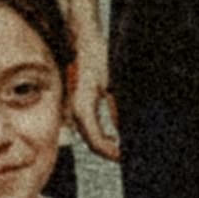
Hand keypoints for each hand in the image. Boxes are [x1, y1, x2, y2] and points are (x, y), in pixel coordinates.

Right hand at [70, 21, 121, 162]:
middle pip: (91, 142)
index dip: (111, 152)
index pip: (96, 141)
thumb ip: (118, 108)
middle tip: (126, 154)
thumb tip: (124, 129)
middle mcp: (74, 111)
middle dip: (109, 151)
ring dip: (104, 144)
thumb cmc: (99, 58)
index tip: (124, 156)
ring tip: (121, 147)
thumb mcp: (114, 83)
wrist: (83, 42)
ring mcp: (72, 109)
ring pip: (87, 136)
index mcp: (83, 107)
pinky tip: (111, 136)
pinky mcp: (75, 106)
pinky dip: (98, 135)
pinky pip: (86, 127)